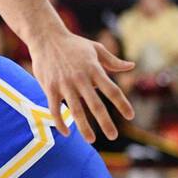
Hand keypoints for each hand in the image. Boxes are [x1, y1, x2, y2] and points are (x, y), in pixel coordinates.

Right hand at [29, 28, 135, 142]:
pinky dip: (60, 122)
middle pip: (95, 104)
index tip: (131, 116)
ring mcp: (64, 84)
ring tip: (92, 140)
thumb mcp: (96, 49)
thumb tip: (132, 66)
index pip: (112, 90)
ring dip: (84, 127)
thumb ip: (113, 61)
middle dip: (105, 122)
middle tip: (113, 136)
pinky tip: (66, 133)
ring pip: (75, 110)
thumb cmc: (74, 44)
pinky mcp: (50, 88)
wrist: (46, 37)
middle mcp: (81, 78)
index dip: (122, 104)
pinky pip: (55, 109)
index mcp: (94, 69)